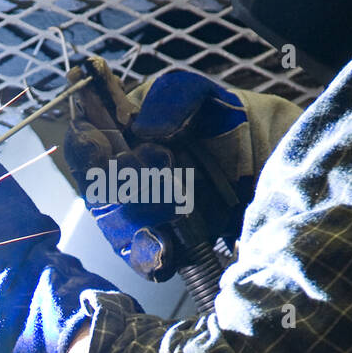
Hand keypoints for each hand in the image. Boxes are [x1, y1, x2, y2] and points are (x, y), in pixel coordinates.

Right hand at [64, 66, 302, 279]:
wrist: (267, 159)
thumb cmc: (224, 119)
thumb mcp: (200, 94)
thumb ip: (171, 99)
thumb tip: (143, 129)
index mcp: (117, 133)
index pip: (84, 140)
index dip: (85, 145)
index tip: (102, 145)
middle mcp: (120, 176)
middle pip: (96, 190)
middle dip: (122, 185)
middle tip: (162, 167)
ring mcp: (139, 213)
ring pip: (115, 227)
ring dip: (137, 222)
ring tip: (171, 210)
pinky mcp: (164, 242)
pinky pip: (143, 258)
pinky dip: (150, 258)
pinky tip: (165, 252)